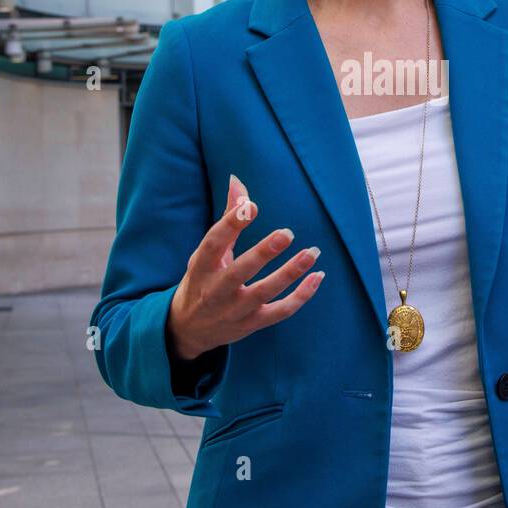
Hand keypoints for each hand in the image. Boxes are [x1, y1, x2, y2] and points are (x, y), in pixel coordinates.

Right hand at [166, 174, 324, 361]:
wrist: (189, 328)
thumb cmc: (202, 279)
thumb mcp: (206, 250)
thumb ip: (227, 216)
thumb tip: (237, 179)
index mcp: (202, 266)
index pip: (213, 243)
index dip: (230, 224)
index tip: (250, 206)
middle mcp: (216, 290)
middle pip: (241, 271)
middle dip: (263, 252)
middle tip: (287, 233)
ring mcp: (235, 309)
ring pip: (265, 292)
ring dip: (291, 272)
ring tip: (313, 252)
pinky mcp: (252, 323)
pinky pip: (281, 311)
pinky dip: (301, 296)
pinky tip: (318, 276)